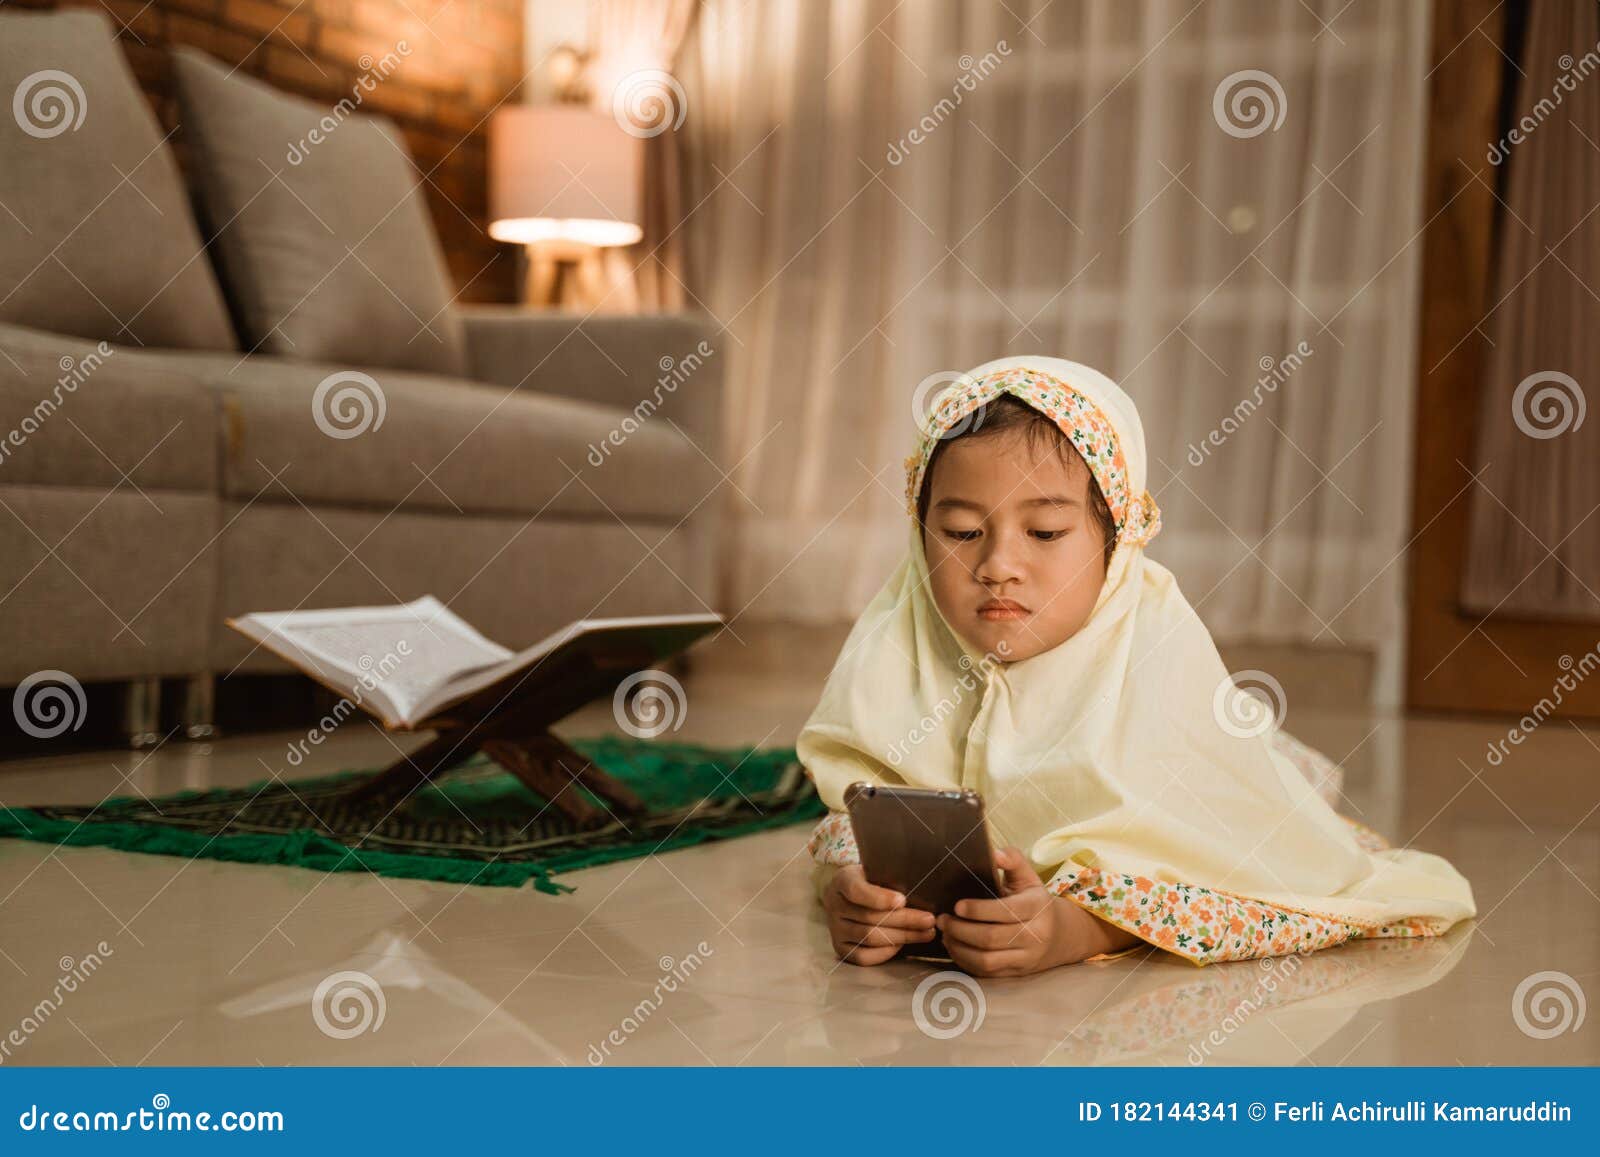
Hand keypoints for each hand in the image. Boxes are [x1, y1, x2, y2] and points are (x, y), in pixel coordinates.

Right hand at [824, 864, 937, 965]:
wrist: (846, 897)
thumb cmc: (868, 881)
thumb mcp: (875, 870)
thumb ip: (889, 877)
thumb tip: (921, 889)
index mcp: (842, 881)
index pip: (856, 891)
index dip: (879, 898)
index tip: (903, 900)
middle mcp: (834, 906)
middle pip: (870, 918)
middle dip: (904, 920)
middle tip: (929, 920)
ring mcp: (835, 929)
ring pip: (870, 938)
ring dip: (902, 937)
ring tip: (926, 933)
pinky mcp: (840, 948)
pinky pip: (863, 957)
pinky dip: (886, 952)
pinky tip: (903, 945)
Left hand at [937, 846, 1124, 976]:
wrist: (1061, 935)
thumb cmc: (1035, 900)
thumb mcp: (1028, 876)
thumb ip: (1012, 859)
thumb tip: (993, 853)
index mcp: (1036, 908)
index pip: (1004, 912)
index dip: (977, 910)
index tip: (956, 905)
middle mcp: (1035, 936)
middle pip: (990, 939)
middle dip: (960, 930)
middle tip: (942, 919)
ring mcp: (1027, 958)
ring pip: (987, 960)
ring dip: (960, 948)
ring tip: (946, 934)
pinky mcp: (1018, 973)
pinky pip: (987, 973)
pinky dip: (966, 962)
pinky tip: (955, 948)